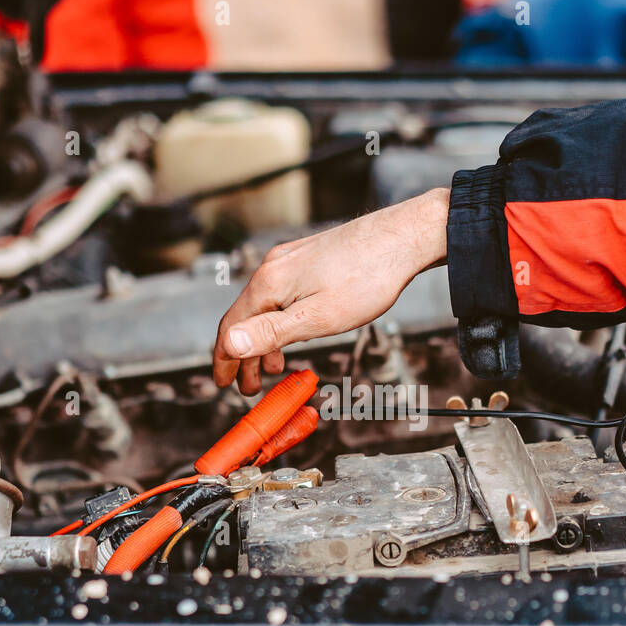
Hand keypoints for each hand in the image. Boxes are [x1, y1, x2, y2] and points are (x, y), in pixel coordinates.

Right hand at [213, 187, 448, 392]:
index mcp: (269, 283)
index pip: (231, 327)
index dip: (224, 360)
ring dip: (263, 340)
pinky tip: (294, 331)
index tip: (224, 384)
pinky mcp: (307, 258)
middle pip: (244, 317)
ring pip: (264, 306)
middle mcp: (273, 267)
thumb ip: (271, 332)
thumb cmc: (366, 279)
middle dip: (244, 355)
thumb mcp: (317, 318)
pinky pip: (280, 295)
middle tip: (251, 387)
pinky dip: (279, 320)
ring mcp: (290, 260)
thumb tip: (229, 343)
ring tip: (275, 367)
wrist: (401, 239)